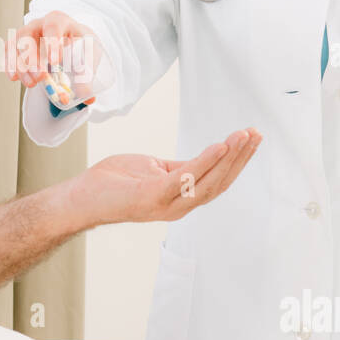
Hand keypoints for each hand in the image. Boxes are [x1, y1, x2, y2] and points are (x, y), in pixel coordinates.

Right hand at [6, 11, 103, 89]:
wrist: (72, 42)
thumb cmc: (80, 46)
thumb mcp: (89, 55)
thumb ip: (87, 74)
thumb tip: (86, 96)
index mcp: (59, 20)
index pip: (53, 26)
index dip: (51, 43)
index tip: (54, 62)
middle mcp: (39, 24)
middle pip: (29, 35)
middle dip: (32, 58)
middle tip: (40, 77)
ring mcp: (26, 33)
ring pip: (16, 45)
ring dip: (21, 66)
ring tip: (31, 83)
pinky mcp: (18, 45)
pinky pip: (9, 52)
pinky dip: (10, 65)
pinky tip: (14, 78)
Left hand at [65, 128, 261, 226]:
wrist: (82, 197)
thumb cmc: (114, 182)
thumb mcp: (153, 169)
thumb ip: (178, 169)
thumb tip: (200, 159)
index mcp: (181, 197)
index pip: (218, 180)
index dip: (238, 161)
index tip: (252, 138)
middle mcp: (179, 205)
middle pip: (220, 182)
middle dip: (241, 157)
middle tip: (256, 134)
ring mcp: (167, 204)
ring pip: (209, 182)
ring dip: (230, 157)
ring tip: (244, 136)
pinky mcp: (153, 197)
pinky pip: (187, 178)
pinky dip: (206, 162)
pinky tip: (219, 146)